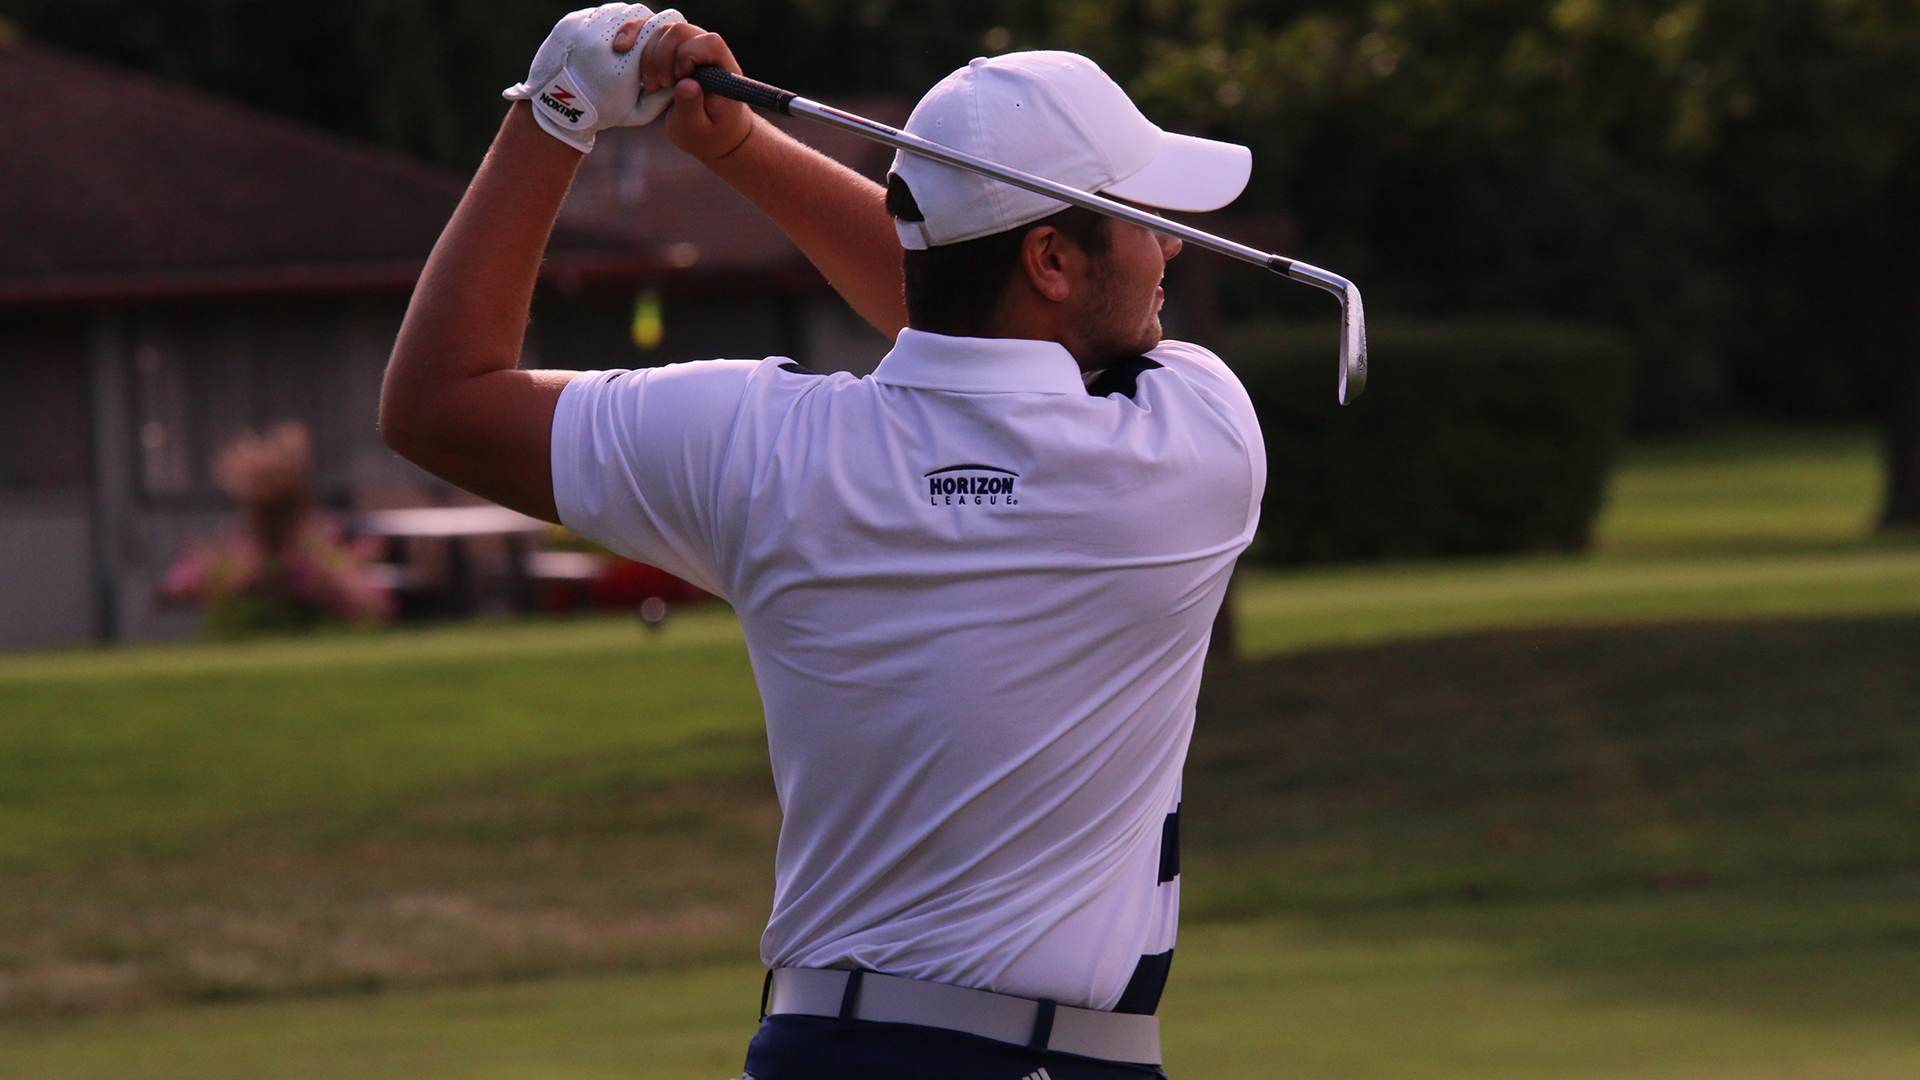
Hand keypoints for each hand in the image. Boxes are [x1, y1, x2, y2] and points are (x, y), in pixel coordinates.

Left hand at [502, 4, 685, 153]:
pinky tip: (605, 39)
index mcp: (625, 65)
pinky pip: (597, 13)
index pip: (660, 27)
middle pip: (640, 14)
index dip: (669, 30)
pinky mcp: (570, 23)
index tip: (670, 40)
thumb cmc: (602, 112)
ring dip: (626, 23)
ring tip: (626, 41)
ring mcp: (584, 29)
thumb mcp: (638, 113)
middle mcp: (604, 42)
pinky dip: (605, 23)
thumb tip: (687, 76)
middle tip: (645, 41)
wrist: (554, 107)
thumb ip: (665, 95)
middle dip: (647, 26)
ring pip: (619, 10)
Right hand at [635, 20, 754, 161]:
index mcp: (722, 70)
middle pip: (681, 31)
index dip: (688, 55)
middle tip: (659, 86)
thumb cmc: (708, 133)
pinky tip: (627, 54)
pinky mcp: (671, 48)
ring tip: (651, 85)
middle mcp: (706, 51)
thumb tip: (686, 84)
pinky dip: (635, 39)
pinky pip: (650, 32)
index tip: (676, 82)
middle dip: (661, 56)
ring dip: (648, 55)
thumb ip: (692, 107)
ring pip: (663, 30)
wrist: (709, 132)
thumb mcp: (698, 129)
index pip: (709, 43)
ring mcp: (688, 46)